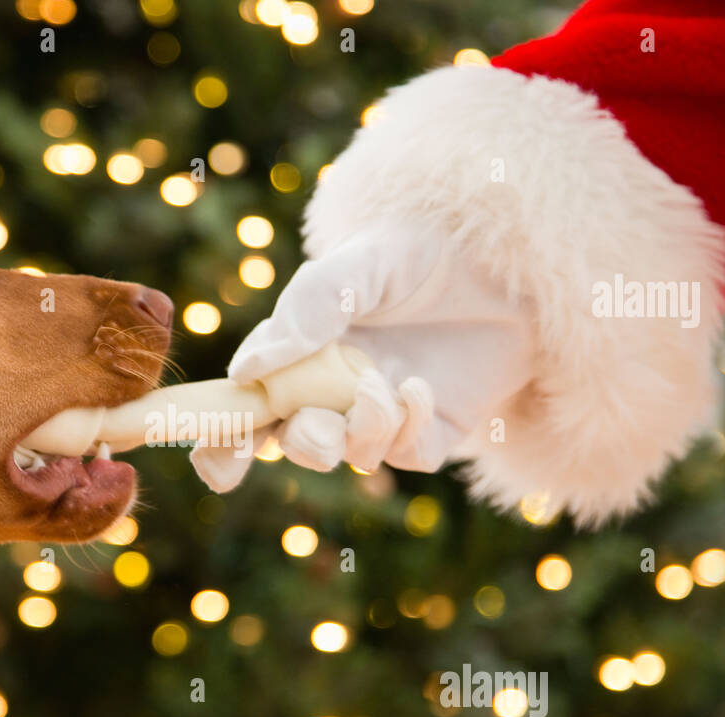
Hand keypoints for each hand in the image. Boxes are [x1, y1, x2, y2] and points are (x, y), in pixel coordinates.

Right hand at [191, 223, 532, 491]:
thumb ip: (306, 312)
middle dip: (301, 446)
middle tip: (316, 426)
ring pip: (354, 455)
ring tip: (382, 387)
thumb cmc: (420, 251)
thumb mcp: (357, 265)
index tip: (220, 458)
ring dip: (360, 432)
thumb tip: (246, 370)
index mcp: (301, 355)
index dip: (225, 442)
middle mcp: (337, 391)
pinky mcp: (434, 427)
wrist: (504, 255)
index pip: (251, 409)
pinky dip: (406, 430)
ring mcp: (385, 413)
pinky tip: (417, 387)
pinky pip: (409, 454)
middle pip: (298, 443)